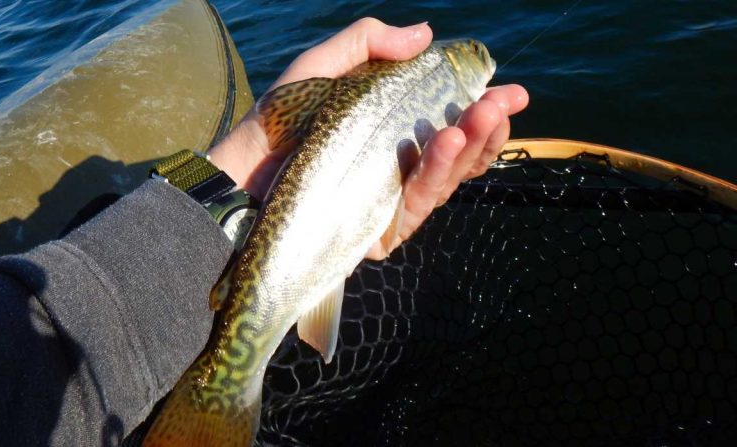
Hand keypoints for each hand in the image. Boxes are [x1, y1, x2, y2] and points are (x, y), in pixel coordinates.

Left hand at [208, 18, 528, 260]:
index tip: (505, 88)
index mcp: (392, 131)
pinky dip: (436, 174)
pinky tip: (449, 142)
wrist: (242, 168)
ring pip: (446, 180)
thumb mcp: (322, 67)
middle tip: (507, 100)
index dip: (480, 109)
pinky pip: (417, 206)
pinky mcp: (377, 230)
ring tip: (478, 118)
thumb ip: (368, 44)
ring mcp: (389, 201)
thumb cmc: (280, 119)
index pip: (449, 123)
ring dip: (469, 147)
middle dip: (486, 126)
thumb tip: (426, 34)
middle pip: (458, 154)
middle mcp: (398, 167)